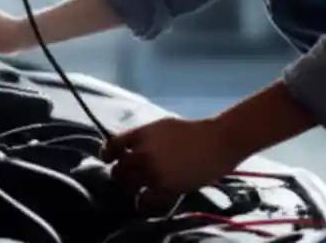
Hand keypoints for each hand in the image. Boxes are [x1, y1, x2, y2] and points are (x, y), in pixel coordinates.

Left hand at [99, 118, 244, 196]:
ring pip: (128, 185)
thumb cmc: (191, 132)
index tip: (109, 159)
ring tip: (140, 187)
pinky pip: (143, 199)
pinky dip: (143, 200)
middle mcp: (143, 153)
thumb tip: (127, 147)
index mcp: (141, 135)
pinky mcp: (165, 187)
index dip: (108, 154)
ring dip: (132, 187)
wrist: (217, 142)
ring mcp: (152, 171)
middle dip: (121, 173)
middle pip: (118, 169)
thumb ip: (143, 136)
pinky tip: (148, 198)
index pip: (112, 146)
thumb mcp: (162, 126)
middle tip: (129, 176)